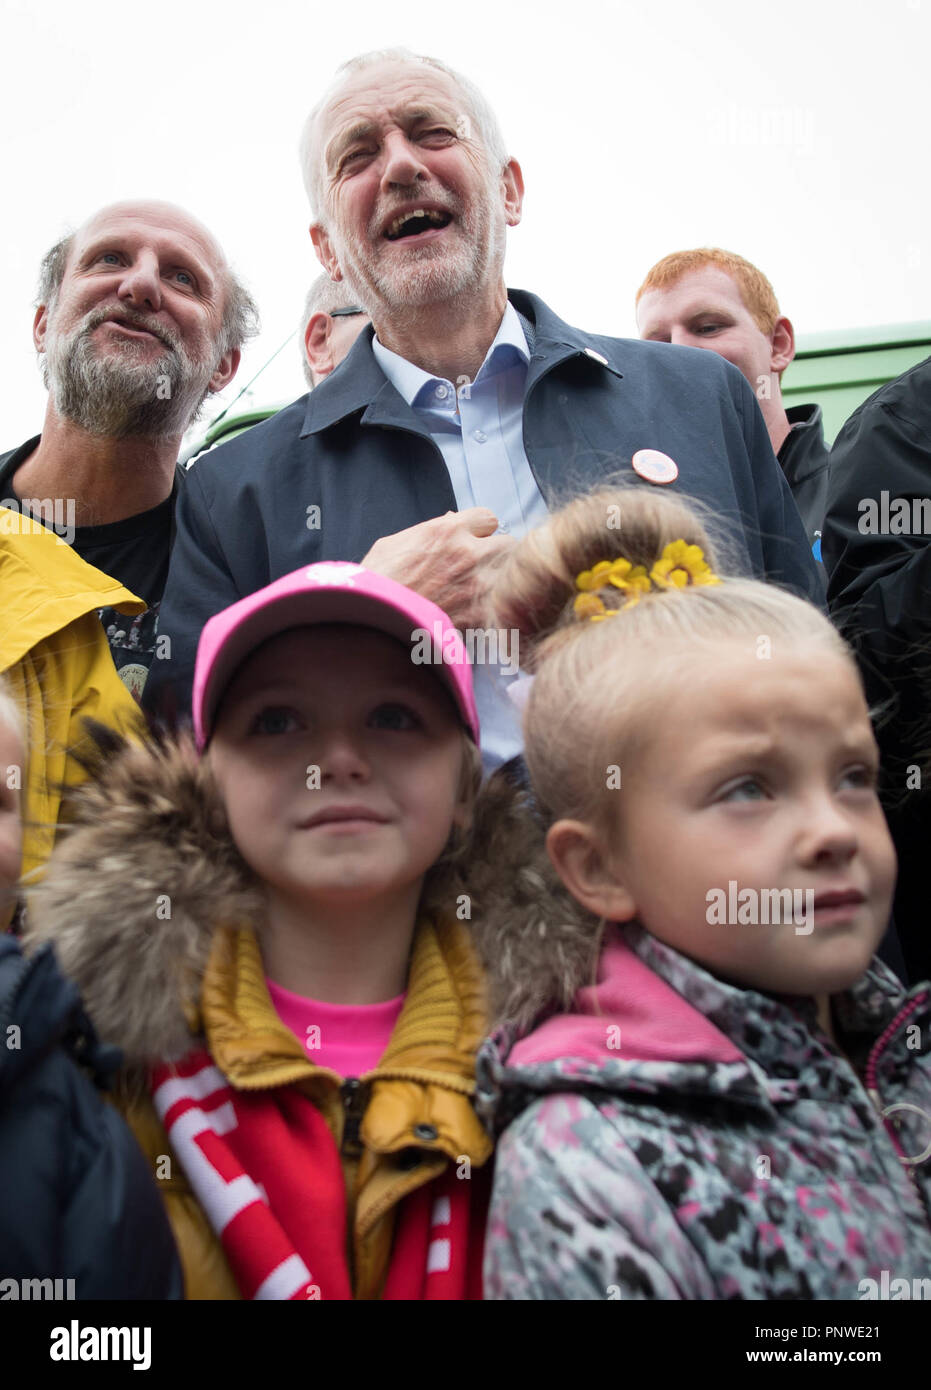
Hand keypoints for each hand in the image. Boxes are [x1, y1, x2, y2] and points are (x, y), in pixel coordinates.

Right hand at [362, 508, 514, 628]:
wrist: (375, 624)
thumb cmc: (377, 584)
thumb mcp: (394, 543)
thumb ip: (428, 530)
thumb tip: (450, 522)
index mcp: (448, 531)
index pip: (488, 518)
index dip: (481, 531)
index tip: (474, 541)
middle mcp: (469, 553)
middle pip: (507, 544)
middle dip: (496, 555)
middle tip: (482, 568)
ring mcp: (478, 585)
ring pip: (510, 574)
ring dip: (500, 580)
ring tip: (484, 590)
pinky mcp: (481, 615)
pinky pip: (502, 604)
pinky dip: (494, 608)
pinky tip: (481, 613)